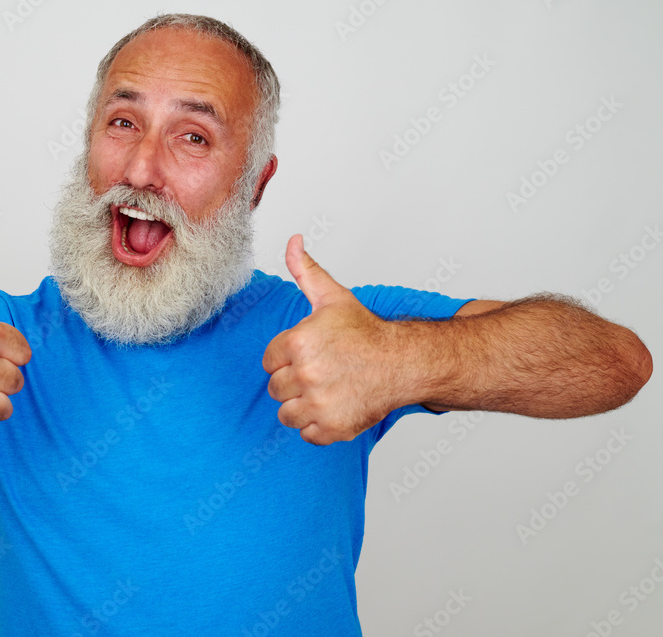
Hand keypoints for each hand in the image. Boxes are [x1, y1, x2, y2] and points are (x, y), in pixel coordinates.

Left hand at [262, 235, 403, 444]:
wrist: (404, 362)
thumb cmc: (366, 332)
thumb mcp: (332, 297)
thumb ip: (305, 271)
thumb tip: (293, 241)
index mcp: (297, 343)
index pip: (270, 361)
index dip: (288, 357)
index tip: (311, 354)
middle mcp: (305, 375)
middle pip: (276, 388)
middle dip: (294, 381)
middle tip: (322, 372)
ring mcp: (318, 404)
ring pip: (286, 413)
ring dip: (302, 405)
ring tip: (326, 390)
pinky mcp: (332, 428)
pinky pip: (306, 433)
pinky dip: (318, 425)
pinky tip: (335, 406)